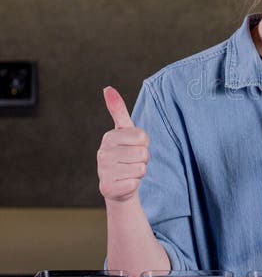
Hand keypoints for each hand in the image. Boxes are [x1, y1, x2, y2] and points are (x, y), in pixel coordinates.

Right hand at [97, 87, 149, 202]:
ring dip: (139, 172)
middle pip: (143, 153)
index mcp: (109, 137)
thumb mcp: (124, 131)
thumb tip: (107, 88)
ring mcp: (103, 172)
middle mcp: (102, 153)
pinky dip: (134, 184)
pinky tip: (125, 183)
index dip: (144, 143)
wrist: (118, 185)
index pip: (142, 136)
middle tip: (133, 161)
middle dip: (143, 159)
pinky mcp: (107, 189)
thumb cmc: (125, 154)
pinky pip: (134, 184)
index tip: (135, 146)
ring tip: (129, 171)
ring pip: (140, 169)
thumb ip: (118, 110)